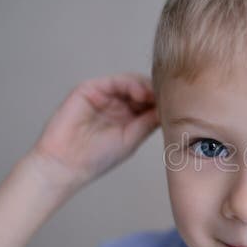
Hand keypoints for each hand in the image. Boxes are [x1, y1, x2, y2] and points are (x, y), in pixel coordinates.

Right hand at [28, 73, 159, 188]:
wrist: (67, 165)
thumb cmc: (97, 158)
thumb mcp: (132, 138)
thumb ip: (149, 121)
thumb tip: (171, 109)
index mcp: (127, 117)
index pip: (149, 102)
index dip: (163, 101)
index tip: (179, 105)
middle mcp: (116, 104)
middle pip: (142, 89)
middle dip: (156, 91)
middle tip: (169, 97)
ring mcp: (102, 96)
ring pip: (130, 82)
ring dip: (145, 86)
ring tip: (153, 96)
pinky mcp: (89, 90)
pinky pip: (113, 81)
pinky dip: (129, 84)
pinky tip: (140, 93)